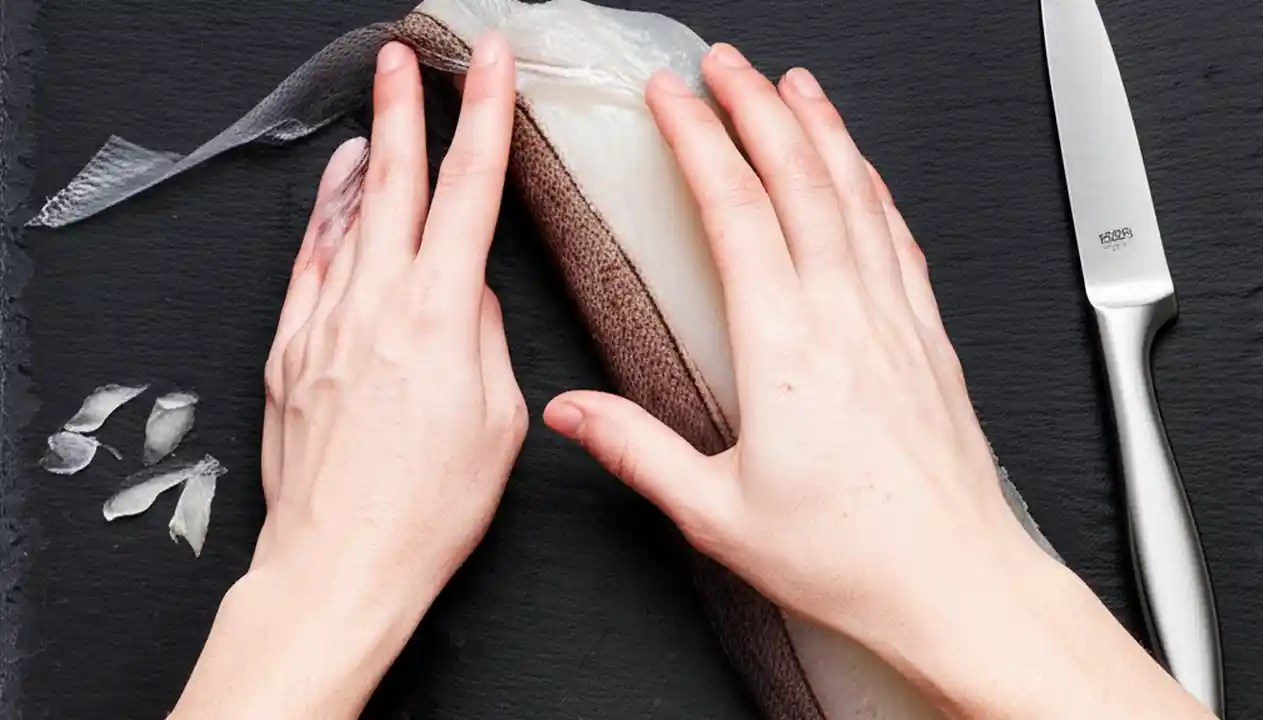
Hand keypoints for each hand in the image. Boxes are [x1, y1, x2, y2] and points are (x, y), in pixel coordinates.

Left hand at [172, 36, 521, 718]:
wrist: (339, 563)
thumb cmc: (429, 509)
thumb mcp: (498, 423)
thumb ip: (484, 340)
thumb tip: (468, 295)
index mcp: (439, 318)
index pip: (470, 192)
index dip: (486, 118)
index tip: (492, 67)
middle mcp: (375, 305)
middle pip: (394, 183)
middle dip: (407, 111)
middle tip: (404, 59)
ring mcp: (322, 324)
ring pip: (345, 217)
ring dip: (365, 160)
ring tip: (375, 119)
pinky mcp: (288, 352)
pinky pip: (307, 265)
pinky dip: (322, 221)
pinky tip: (333, 201)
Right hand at [544, 44, 1211, 718]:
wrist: (955, 582)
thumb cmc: (848, 556)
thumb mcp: (717, 512)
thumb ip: (638, 450)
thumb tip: (574, 411)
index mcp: (785, 347)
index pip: (736, 211)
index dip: (700, 141)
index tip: (673, 98)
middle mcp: (845, 316)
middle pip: (799, 179)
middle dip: (756, 107)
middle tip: (724, 64)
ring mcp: (894, 319)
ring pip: (855, 194)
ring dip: (821, 129)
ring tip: (795, 84)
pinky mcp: (928, 336)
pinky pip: (898, 237)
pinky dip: (875, 187)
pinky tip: (864, 171)